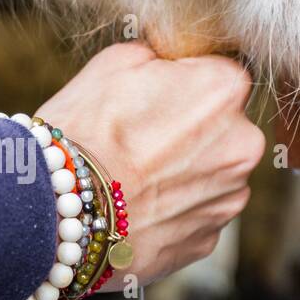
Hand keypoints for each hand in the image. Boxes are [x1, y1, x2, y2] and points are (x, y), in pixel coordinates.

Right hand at [36, 42, 263, 287]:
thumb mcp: (114, 62)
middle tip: (138, 140)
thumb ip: (159, 58)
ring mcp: (228, 197)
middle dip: (189, 132)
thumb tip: (168, 65)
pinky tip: (136, 207)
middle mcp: (242, 144)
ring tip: (133, 178)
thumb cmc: (83, 131)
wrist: (57, 210)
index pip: (218, 73)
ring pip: (211, 175)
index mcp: (224, 89)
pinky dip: (171, 211)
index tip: (152, 98)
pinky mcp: (207, 241)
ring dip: (182, 174)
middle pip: (222, 128)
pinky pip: (194, 215)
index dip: (183, 83)